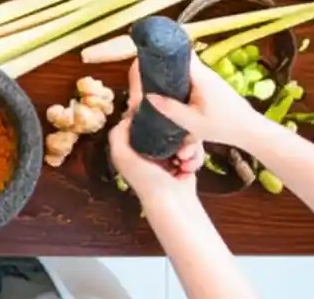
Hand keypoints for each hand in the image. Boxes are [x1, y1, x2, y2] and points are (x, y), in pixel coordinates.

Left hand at [108, 61, 205, 203]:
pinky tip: (188, 169)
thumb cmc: (146, 180)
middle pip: (169, 125)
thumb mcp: (122, 154)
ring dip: (188, 149)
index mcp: (135, 143)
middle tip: (180, 150)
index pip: (145, 120)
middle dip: (178, 134)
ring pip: (184, 135)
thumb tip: (128, 114)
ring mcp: (169, 152)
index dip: (155, 115)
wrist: (172, 203)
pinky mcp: (185, 159)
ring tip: (183, 161)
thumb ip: (119, 133)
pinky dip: (194, 158)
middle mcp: (151, 146)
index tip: (166, 110)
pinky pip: (194, 148)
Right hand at [145, 54, 263, 148]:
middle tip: (143, 73)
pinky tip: (171, 95)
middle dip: (163, 65)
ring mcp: (210, 78)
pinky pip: (191, 79)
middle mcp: (205, 73)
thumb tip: (149, 96)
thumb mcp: (192, 122)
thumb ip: (169, 108)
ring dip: (171, 76)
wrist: (251, 131)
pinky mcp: (212, 86)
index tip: (147, 52)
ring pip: (185, 71)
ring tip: (153, 83)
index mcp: (200, 76)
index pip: (181, 52)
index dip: (163, 49)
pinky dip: (180, 83)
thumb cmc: (223, 127)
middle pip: (180, 60)